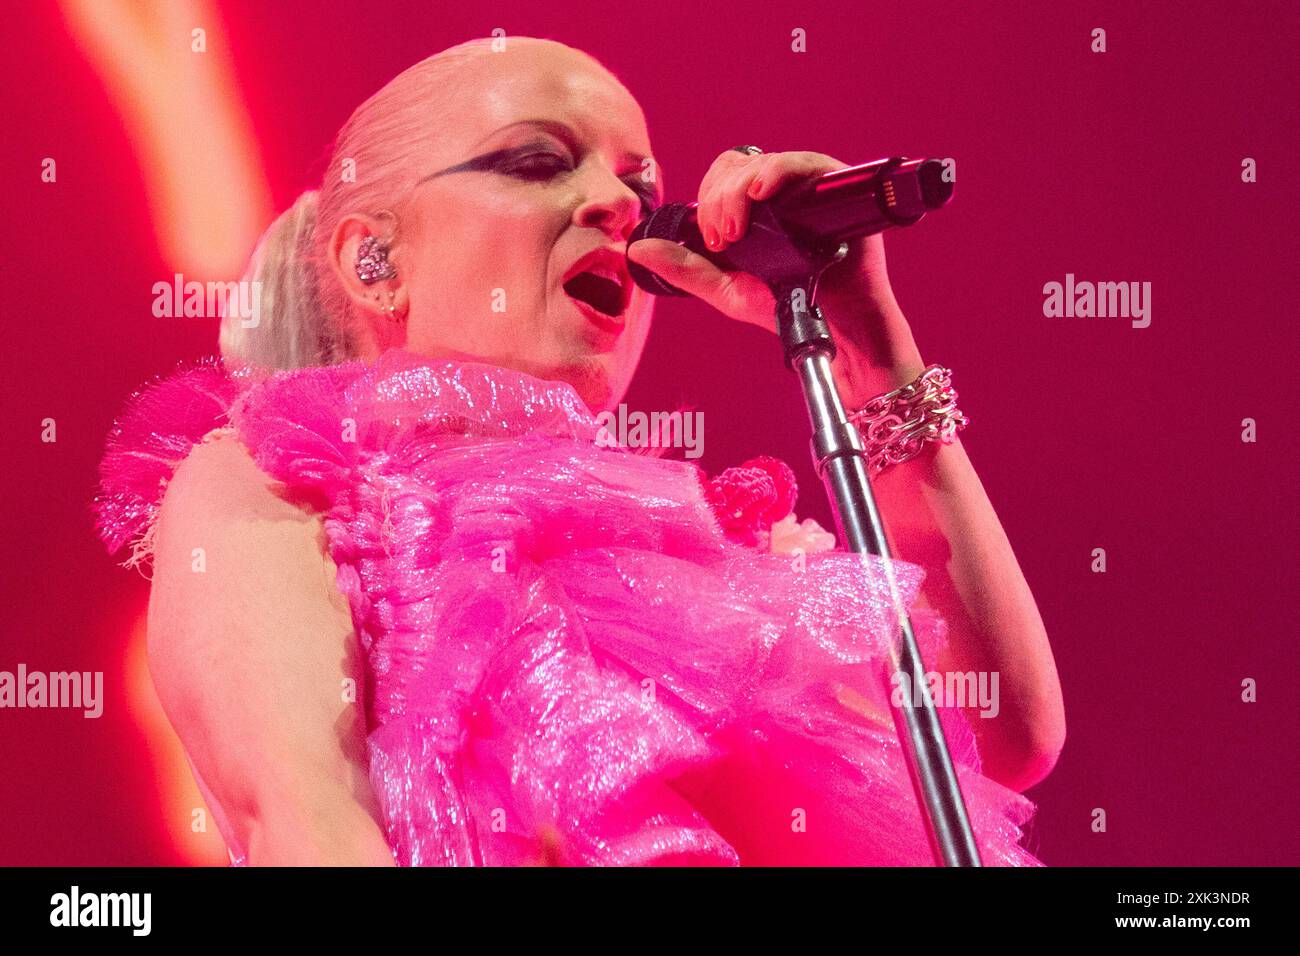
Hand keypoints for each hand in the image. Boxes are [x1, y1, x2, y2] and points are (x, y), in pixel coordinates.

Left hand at [627, 149, 922, 403]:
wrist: (834, 328)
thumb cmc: (787, 308)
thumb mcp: (725, 289)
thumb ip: (683, 268)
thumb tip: (636, 249)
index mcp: (757, 208)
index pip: (722, 178)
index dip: (710, 200)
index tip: (712, 239)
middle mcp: (782, 192)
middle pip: (737, 169)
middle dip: (720, 201)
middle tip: (724, 238)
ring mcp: (808, 187)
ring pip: (762, 165)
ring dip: (739, 191)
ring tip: (737, 229)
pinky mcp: (835, 188)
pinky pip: (803, 163)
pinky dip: (777, 171)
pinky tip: (761, 191)